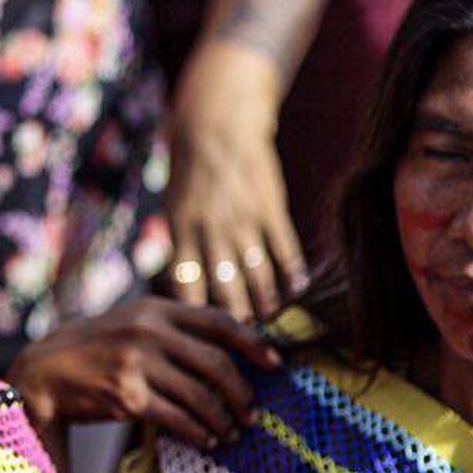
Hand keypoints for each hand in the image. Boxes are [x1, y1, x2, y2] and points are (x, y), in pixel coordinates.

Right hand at [8, 297, 278, 448]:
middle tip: (251, 412)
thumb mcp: (131, 322)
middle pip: (216, 363)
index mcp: (153, 308)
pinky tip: (206, 440)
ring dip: (222, 419)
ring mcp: (136, 363)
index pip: (218, 321)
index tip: (274, 364)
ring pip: (200, 396)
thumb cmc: (95, 349)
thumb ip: (172, 327)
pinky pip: (178, 418)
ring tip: (230, 432)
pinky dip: (199, 433)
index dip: (253, 344)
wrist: (43, 371)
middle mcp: (146, 331)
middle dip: (242, 392)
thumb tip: (231, 346)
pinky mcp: (126, 395)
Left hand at [165, 44, 306, 321]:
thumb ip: (182, 247)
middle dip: (233, 322)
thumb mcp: (174, 208)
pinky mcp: (271, 209)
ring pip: (257, 275)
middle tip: (242, 347)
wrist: (217, 125)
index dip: (194, 316)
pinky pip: (284, 250)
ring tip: (271, 324)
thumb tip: (185, 291)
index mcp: (180, 231)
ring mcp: (243, 220)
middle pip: (224, 289)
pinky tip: (298, 292)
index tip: (201, 339)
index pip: (185, 286)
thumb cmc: (189, 173)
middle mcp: (211, 230)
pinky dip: (292, 273)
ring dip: (265, 303)